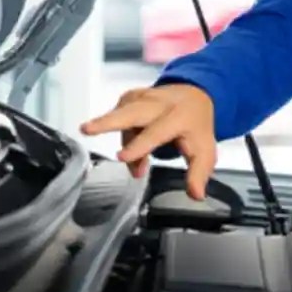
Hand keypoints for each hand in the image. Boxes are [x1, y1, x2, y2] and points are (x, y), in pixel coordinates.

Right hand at [80, 83, 216, 199]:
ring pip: (123, 114)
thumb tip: (196, 195)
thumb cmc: (196, 127)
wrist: (196, 96)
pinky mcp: (132, 97)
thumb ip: (198, 174)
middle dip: (109, 121)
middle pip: (133, 111)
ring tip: (119, 154)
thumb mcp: (204, 152)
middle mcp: (161, 104)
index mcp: (180, 117)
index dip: (139, 145)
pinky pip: (119, 112)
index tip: (123, 158)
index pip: (157, 132)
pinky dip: (117, 127)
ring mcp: (145, 97)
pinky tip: (126, 141)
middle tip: (87, 130)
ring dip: (113, 132)